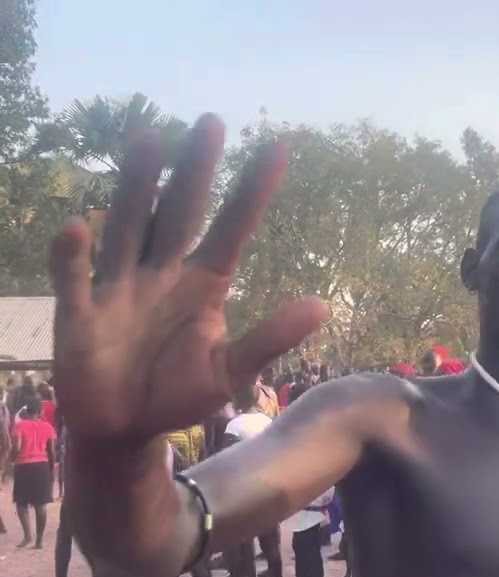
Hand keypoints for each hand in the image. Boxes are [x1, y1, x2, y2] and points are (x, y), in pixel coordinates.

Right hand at [50, 115, 327, 443]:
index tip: (278, 150)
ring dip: (137, 186)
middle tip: (210, 124)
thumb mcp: (230, 371)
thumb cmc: (178, 393)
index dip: (252, 193)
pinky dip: (73, 256)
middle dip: (194, 171)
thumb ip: (269, 339)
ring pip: (129, 225)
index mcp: (204, 283)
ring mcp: (120, 287)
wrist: (125, 427)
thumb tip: (322, 307)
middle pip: (179, 212)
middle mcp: (163, 273)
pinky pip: (75, 279)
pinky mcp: (80, 314)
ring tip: (148, 139)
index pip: (232, 229)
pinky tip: (77, 227)